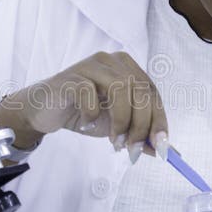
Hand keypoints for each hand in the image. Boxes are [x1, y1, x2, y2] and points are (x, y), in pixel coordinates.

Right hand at [0, 51, 168, 162]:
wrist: (46, 111)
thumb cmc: (84, 113)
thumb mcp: (116, 126)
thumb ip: (139, 134)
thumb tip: (165, 150)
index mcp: (127, 68)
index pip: (152, 92)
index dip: (159, 120)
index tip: (161, 147)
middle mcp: (112, 61)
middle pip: (140, 89)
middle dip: (141, 124)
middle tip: (133, 149)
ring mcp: (90, 66)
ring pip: (120, 88)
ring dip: (121, 121)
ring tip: (114, 141)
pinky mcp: (70, 77)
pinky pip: (88, 93)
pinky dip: (92, 114)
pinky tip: (87, 125)